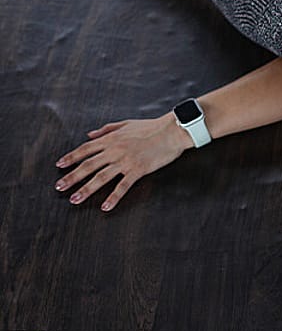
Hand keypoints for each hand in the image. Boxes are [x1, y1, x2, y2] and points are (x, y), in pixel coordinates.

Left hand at [54, 114, 192, 211]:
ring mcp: (126, 161)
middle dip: (72, 177)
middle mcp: (115, 150)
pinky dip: (113, 197)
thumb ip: (106, 130)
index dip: (71, 157)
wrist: (172, 131)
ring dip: (86, 189)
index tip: (60, 165)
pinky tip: (105, 206)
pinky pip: (122, 186)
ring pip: (101, 177)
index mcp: (111, 139)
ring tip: (74, 200)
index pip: (85, 149)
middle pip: (88, 165)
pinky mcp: (138, 170)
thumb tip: (89, 135)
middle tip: (59, 187)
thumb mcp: (126, 124)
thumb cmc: (151, 127)